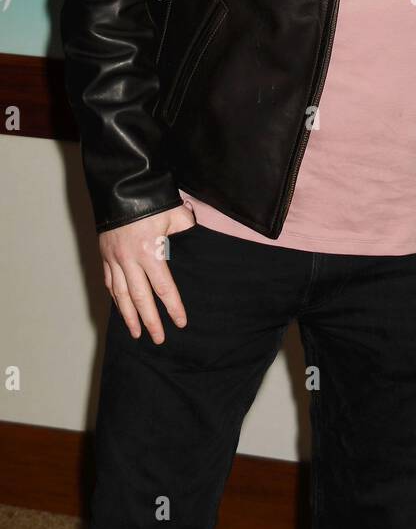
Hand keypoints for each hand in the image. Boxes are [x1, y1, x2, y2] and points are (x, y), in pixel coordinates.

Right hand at [99, 204, 195, 342]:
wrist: (120, 188)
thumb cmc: (152, 200)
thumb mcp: (176, 214)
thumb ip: (188, 230)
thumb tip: (198, 240)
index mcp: (151, 252)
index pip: (164, 288)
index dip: (173, 307)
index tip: (180, 322)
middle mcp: (130, 260)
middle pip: (141, 298)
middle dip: (150, 321)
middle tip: (158, 339)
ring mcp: (115, 259)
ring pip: (121, 295)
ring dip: (129, 316)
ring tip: (136, 334)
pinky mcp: (105, 255)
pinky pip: (109, 283)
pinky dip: (115, 299)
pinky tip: (120, 309)